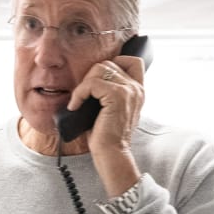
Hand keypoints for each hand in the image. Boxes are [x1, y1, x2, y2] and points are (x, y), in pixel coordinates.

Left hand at [68, 57, 145, 195]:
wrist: (112, 153)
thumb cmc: (107, 135)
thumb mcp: (111, 109)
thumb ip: (110, 92)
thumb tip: (91, 79)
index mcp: (138, 90)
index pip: (131, 61)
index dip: (112, 64)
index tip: (97, 81)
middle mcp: (136, 88)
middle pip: (109, 63)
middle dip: (90, 77)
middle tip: (83, 96)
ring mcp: (128, 91)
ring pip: (100, 69)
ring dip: (84, 84)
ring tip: (79, 101)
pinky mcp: (117, 96)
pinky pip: (92, 83)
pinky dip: (79, 93)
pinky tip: (75, 106)